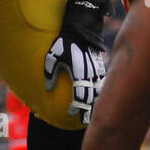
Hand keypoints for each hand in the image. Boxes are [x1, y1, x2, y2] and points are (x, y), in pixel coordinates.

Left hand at [44, 0, 109, 123]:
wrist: (81, 28)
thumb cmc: (64, 42)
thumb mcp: (52, 55)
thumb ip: (49, 73)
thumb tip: (48, 88)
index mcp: (80, 73)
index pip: (80, 96)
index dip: (76, 107)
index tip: (70, 113)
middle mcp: (91, 74)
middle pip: (91, 98)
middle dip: (88, 111)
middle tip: (84, 122)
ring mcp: (97, 71)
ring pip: (98, 92)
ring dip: (94, 104)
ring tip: (91, 114)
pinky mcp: (99, 67)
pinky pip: (101, 84)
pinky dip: (99, 93)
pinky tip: (96, 99)